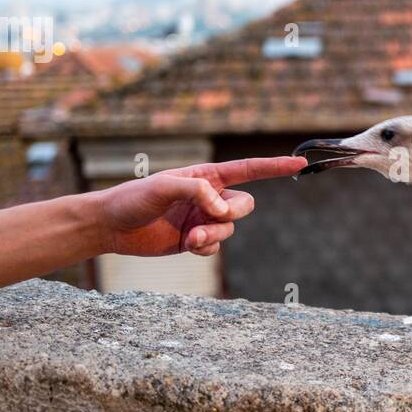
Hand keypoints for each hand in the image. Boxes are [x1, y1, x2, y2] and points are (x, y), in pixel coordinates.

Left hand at [94, 156, 306, 256]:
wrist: (111, 226)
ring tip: (190, 237)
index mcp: (206, 175)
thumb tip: (222, 209)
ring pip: (230, 228)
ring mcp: (203, 219)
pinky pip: (216, 246)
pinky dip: (206, 248)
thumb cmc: (133, 198)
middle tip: (213, 217)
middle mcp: (209, 196)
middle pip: (244, 204)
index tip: (300, 163)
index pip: (249, 169)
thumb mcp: (164, 186)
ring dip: (213, 234)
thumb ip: (197, 191)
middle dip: (233, 213)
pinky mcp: (195, 240)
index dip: (275, 166)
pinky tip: (186, 244)